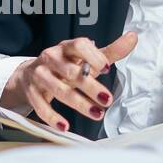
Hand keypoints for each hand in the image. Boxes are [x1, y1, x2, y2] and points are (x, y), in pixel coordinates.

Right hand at [1, 31, 137, 130]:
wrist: (30, 74)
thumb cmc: (65, 66)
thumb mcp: (85, 58)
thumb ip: (109, 51)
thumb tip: (133, 38)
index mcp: (66, 48)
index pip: (79, 45)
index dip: (93, 56)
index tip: (107, 67)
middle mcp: (51, 58)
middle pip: (71, 72)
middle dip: (90, 87)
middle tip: (107, 99)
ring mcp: (39, 75)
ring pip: (58, 89)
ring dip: (78, 103)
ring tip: (96, 113)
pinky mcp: (31, 92)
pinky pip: (40, 105)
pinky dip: (52, 117)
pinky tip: (65, 125)